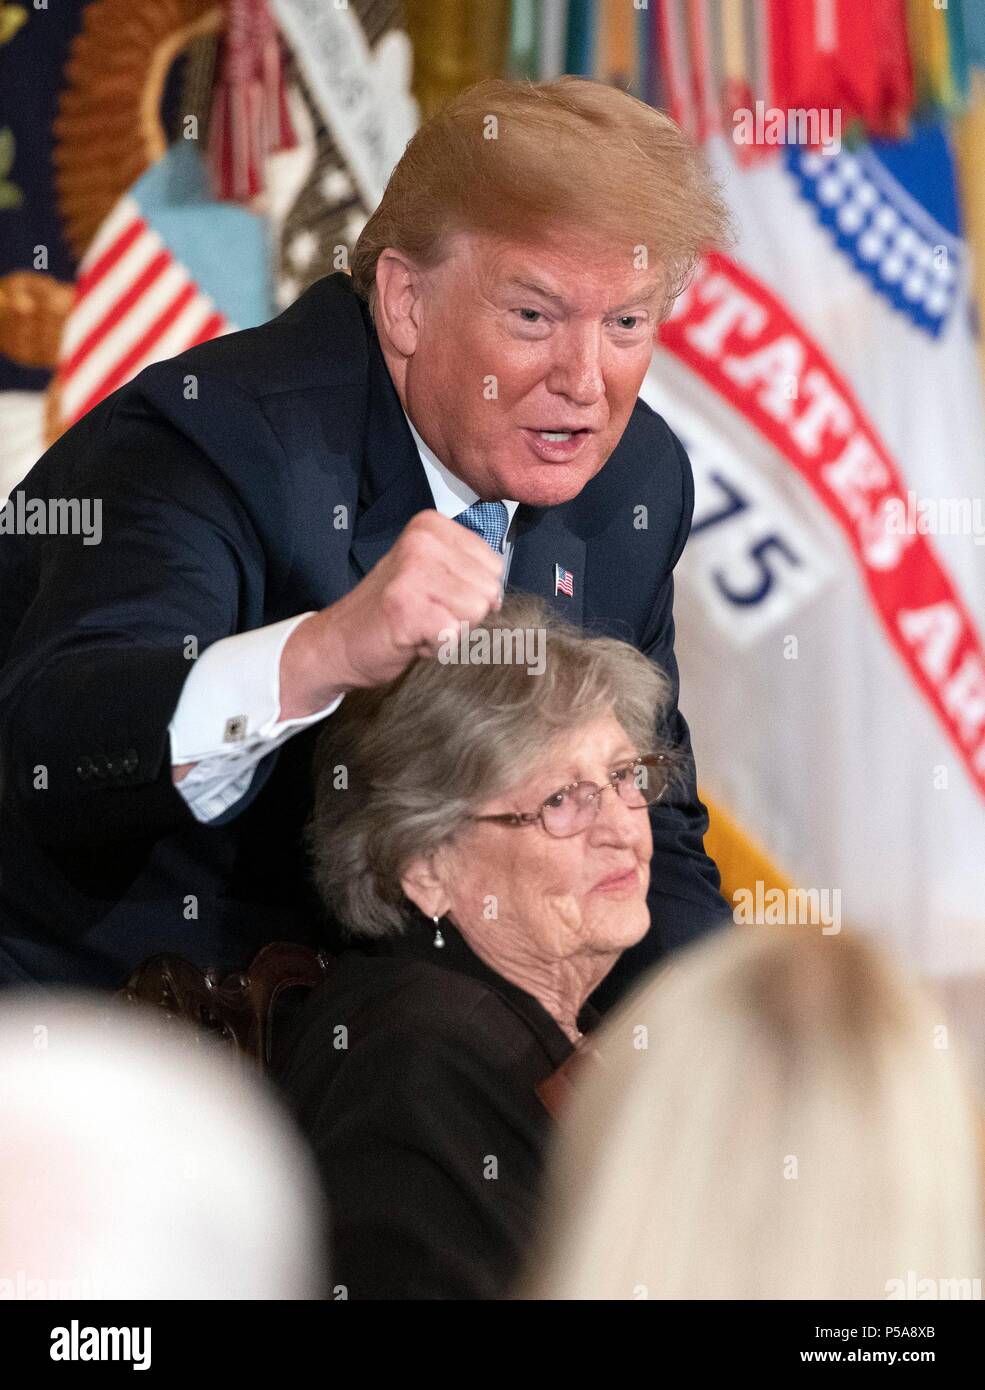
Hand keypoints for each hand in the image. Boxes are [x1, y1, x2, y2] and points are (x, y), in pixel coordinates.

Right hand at [279, 511, 503, 716]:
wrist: (339, 642)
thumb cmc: (392, 611)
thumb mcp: (433, 574)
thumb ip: (469, 573)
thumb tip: (499, 595)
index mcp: (431, 527)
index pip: (494, 566)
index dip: (471, 593)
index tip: (436, 597)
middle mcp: (422, 541)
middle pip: (488, 590)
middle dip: (463, 614)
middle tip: (426, 614)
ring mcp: (412, 572)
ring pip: (476, 612)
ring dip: (451, 630)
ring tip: (419, 624)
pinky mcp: (405, 607)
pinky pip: (454, 634)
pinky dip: (437, 646)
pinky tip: (411, 638)